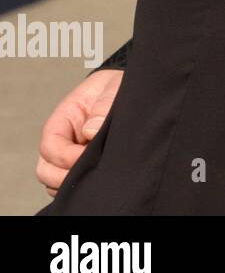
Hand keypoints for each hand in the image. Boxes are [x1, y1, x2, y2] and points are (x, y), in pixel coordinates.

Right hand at [36, 69, 121, 195]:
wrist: (129, 89)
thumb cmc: (118, 87)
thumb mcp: (114, 88)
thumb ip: (104, 105)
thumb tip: (90, 130)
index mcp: (65, 118)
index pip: (50, 145)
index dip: (66, 156)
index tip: (90, 155)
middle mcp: (63, 138)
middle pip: (45, 169)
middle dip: (64, 176)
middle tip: (93, 173)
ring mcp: (71, 152)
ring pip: (55, 180)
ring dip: (72, 183)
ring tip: (97, 176)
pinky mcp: (82, 163)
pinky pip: (71, 183)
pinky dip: (79, 186)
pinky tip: (99, 180)